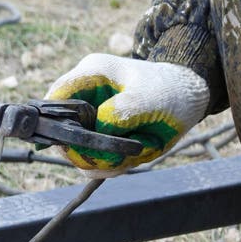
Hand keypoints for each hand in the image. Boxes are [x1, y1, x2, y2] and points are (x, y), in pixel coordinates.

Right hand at [45, 53, 209, 175]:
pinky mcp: (98, 138)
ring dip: (102, 161)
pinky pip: (92, 162)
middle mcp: (85, 98)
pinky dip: (110, 166)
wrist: (185, 101)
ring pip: (77, 153)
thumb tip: (97, 131)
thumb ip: (121, 112)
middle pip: (62, 133)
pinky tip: (129, 159)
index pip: (55, 98)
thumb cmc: (168, 91)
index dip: (58, 122)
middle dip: (86, 150)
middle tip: (116, 155)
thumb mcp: (148, 98)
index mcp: (91, 75)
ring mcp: (90, 121)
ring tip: (132, 153)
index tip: (79, 142)